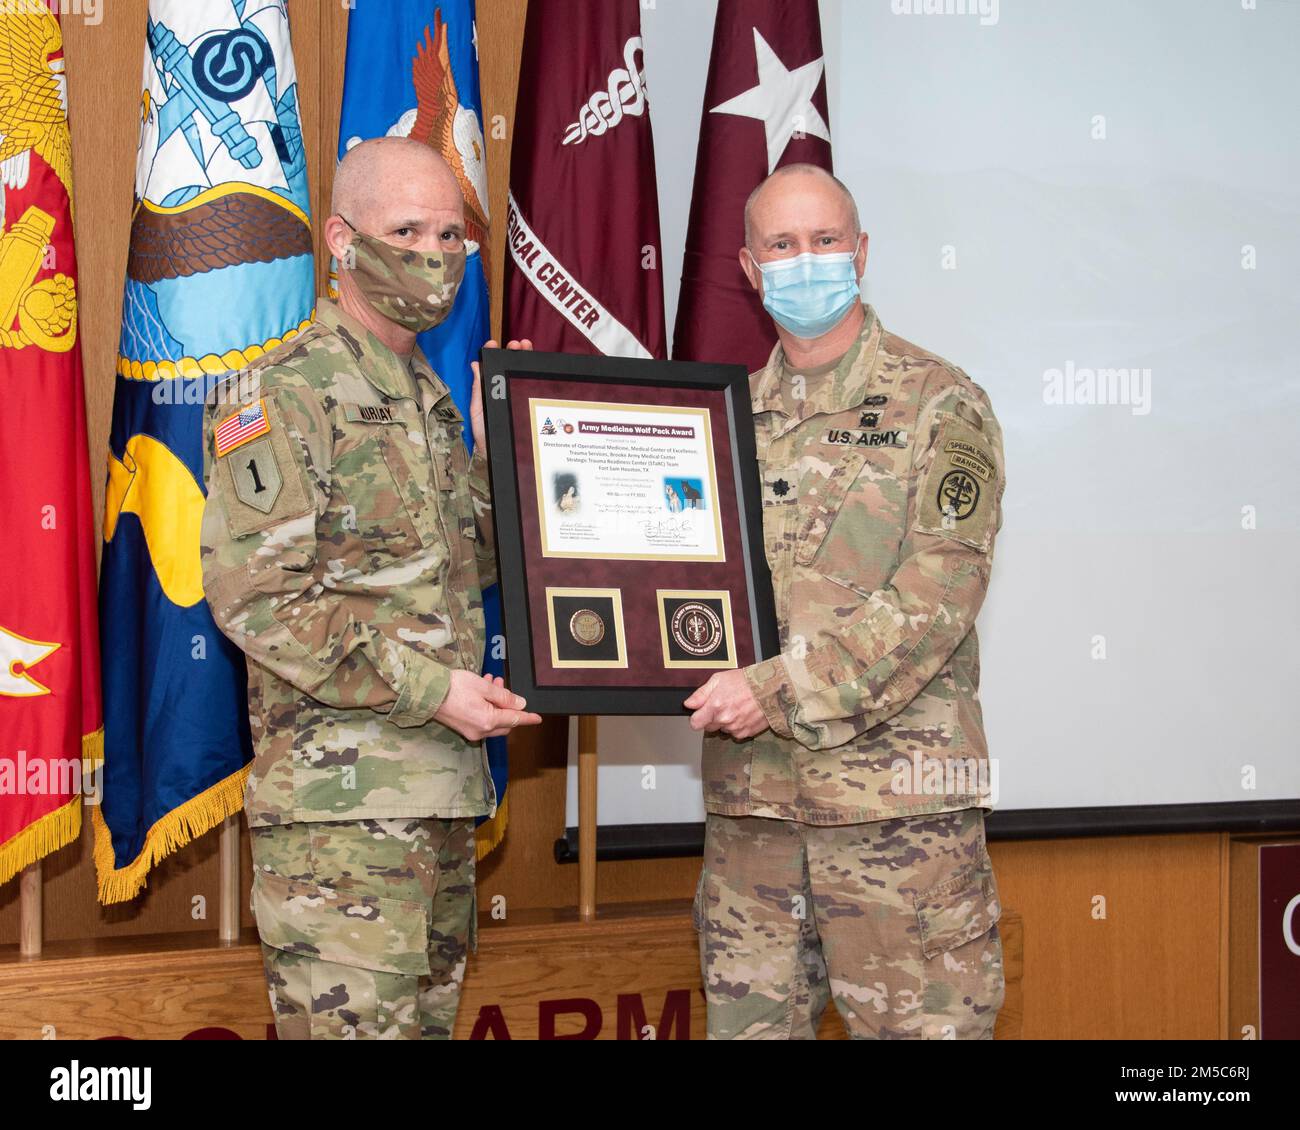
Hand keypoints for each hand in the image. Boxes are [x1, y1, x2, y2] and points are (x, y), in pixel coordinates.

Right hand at [435, 669, 540, 741]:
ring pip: (493, 720)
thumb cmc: (454, 687)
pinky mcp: (462, 728)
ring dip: (496, 704)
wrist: (427, 692)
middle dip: (508, 706)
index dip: (528, 718)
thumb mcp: (483, 687)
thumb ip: (504, 697)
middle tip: (504, 686)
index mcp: (488, 721)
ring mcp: (471, 731)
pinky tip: (482, 690)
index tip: (538, 718)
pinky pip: (482, 720)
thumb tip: (520, 705)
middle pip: (504, 723)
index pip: (515, 720)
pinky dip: (486, 707)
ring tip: (493, 682)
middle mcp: (481, 730)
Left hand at [470, 338, 533, 454]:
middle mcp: (506, 392)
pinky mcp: (531, 405)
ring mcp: (519, 397)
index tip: (494, 344)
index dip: (495, 354)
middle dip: (515, 352)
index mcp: (492, 391)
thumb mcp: (479, 411)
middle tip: (517, 343)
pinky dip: (538, 376)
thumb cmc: (486, 436)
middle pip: (512, 368)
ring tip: (526, 347)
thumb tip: (475, 365)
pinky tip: (538, 367)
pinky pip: (535, 388)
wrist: (499, 455)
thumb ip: (478, 389)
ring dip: (526, 359)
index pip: (494, 368)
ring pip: (524, 374)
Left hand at [683, 669, 768, 740]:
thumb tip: (689, 704)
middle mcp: (724, 719)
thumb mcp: (719, 679)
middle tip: (722, 705)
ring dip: (726, 722)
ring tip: (736, 707)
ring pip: (723, 730)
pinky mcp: (746, 733)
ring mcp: (736, 728)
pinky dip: (737, 725)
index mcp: (715, 706)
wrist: (771, 688)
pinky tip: (743, 713)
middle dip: (712, 718)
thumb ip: (701, 693)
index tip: (700, 713)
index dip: (696, 718)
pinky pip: (736, 733)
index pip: (695, 723)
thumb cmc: (747, 681)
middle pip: (708, 727)